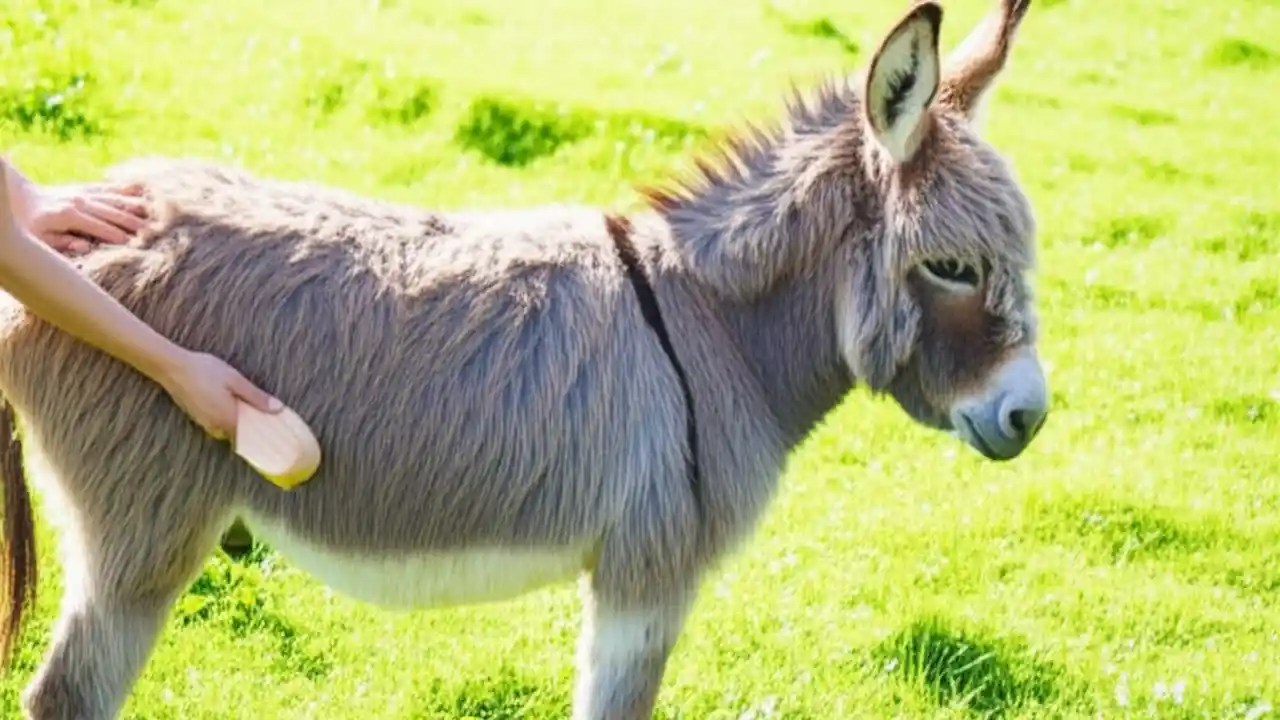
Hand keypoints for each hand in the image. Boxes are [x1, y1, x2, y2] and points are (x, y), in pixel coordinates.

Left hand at [19, 183, 148, 253]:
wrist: (23, 199)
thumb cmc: (32, 226)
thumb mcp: (41, 239)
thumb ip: (63, 243)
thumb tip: (85, 246)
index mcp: (67, 215)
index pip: (97, 226)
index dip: (115, 234)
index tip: (133, 243)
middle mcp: (79, 201)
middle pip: (111, 211)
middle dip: (132, 221)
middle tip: (152, 231)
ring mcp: (84, 192)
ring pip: (114, 198)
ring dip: (135, 207)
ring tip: (154, 214)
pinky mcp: (88, 188)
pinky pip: (111, 188)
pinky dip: (128, 190)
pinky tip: (144, 191)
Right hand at [156, 350, 282, 440]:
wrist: (172, 367)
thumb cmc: (205, 370)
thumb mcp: (236, 381)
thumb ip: (256, 397)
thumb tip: (278, 409)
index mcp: (226, 419)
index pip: (248, 438)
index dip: (261, 435)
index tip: (272, 432)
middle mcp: (214, 425)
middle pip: (237, 435)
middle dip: (250, 429)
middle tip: (264, 418)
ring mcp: (202, 422)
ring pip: (225, 429)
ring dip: (236, 423)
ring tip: (249, 410)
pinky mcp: (195, 416)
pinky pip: (214, 423)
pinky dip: (225, 418)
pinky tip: (230, 405)